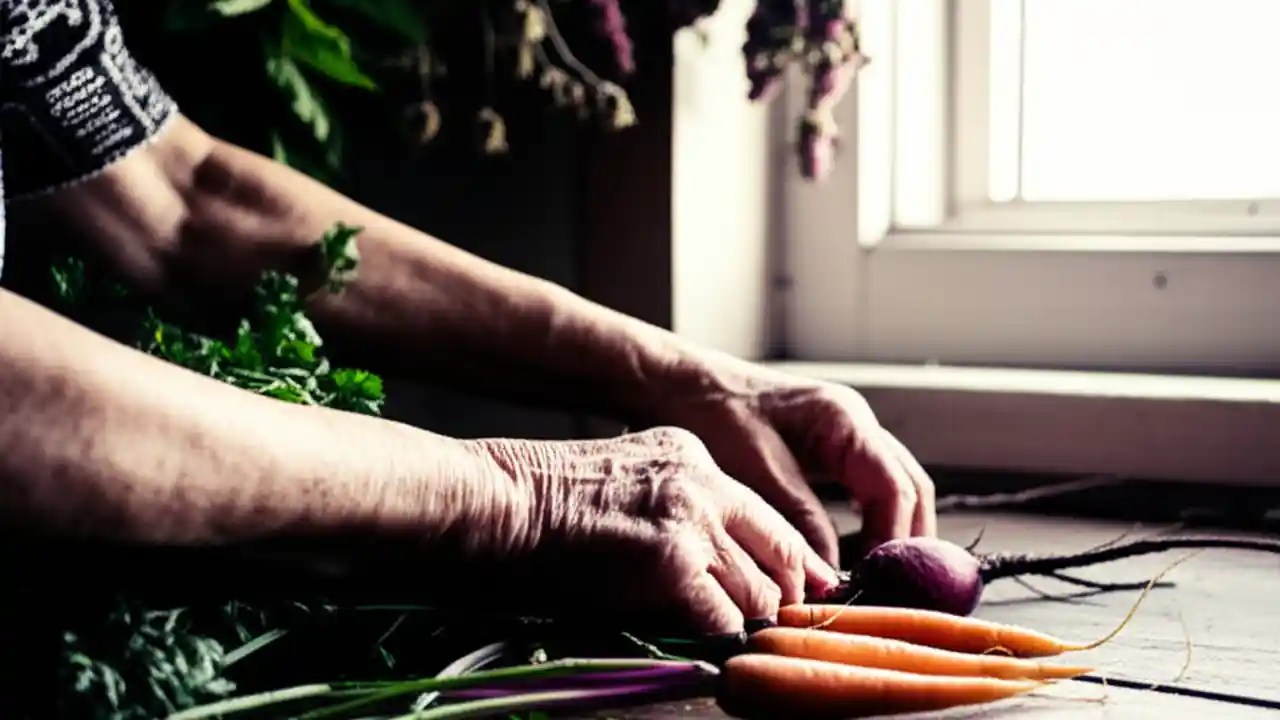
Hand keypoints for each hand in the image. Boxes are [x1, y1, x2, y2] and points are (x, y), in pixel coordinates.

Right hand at [458, 427, 840, 633]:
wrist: (499, 498)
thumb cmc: (539, 498)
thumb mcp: (624, 477)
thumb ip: (670, 508)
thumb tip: (698, 565)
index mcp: (690, 454)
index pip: (763, 514)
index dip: (787, 559)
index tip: (799, 588)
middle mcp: (702, 481)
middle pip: (779, 549)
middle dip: (788, 596)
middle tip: (789, 629)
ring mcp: (691, 520)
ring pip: (760, 590)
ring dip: (754, 624)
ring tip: (749, 649)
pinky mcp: (672, 562)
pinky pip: (724, 619)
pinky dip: (725, 642)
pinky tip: (716, 654)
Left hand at [636, 357, 936, 566]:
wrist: (683, 385)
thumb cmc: (714, 414)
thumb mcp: (755, 469)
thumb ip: (799, 516)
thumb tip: (831, 573)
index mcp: (844, 419)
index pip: (895, 487)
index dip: (892, 540)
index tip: (874, 582)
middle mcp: (857, 423)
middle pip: (910, 488)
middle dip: (905, 540)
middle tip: (886, 589)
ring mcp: (849, 435)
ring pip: (895, 489)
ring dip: (891, 533)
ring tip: (870, 580)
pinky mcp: (832, 449)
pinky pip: (870, 489)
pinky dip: (870, 522)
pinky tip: (851, 554)